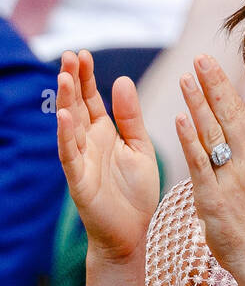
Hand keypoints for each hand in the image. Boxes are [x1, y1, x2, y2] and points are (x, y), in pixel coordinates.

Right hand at [56, 51, 160, 263]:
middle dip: (73, 81)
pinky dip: (66, 136)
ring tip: (64, 77)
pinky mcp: (80, 181)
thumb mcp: (139, 147)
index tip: (83, 53)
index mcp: (105, 134)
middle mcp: (89, 144)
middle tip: (69, 55)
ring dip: (66, 102)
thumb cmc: (136, 191)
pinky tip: (64, 117)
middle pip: (77, 107)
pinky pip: (70, 156)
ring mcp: (82, 161)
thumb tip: (122, 79)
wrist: (134, 232)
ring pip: (70, 127)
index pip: (92, 100)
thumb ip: (131, 117)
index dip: (87, 78)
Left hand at [174, 54, 244, 278]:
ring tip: (185, 79)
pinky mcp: (214, 197)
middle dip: (213, 86)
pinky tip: (180, 121)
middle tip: (198, 58)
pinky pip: (201, 165)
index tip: (207, 59)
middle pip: (227, 117)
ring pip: (213, 136)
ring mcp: (231, 178)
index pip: (238, 110)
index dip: (221, 84)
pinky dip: (191, 141)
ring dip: (199, 106)